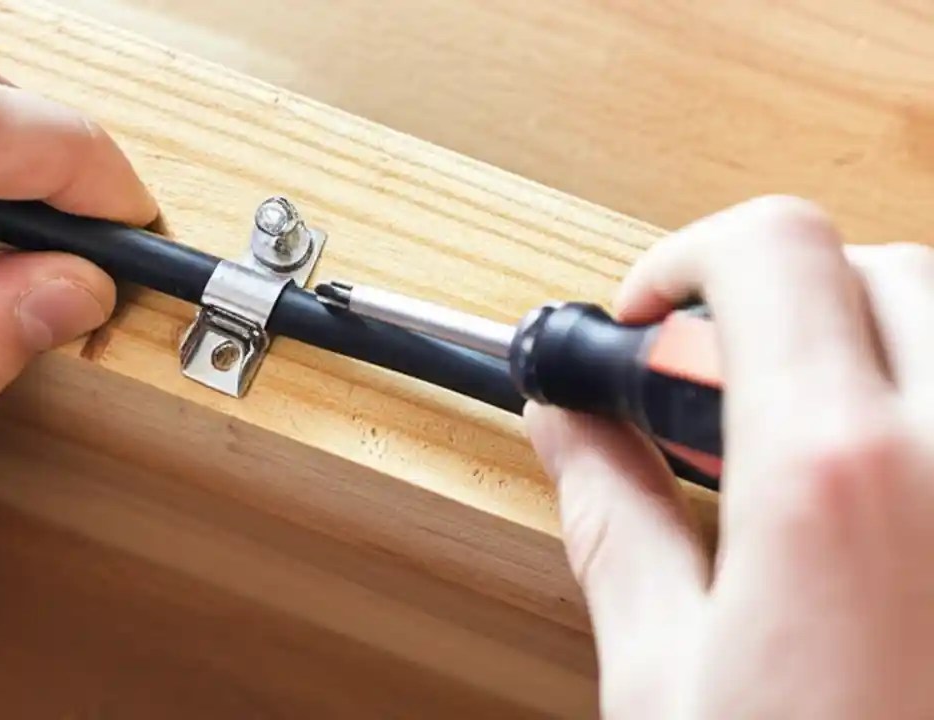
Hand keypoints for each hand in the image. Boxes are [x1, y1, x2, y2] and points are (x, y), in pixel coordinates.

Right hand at [526, 196, 933, 717]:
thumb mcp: (671, 680)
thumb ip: (616, 519)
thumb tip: (567, 428)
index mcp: (842, 481)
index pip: (772, 250)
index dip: (683, 262)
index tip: (645, 324)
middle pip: (879, 267)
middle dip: (777, 307)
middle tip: (716, 411)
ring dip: (872, 354)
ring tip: (806, 464)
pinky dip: (926, 427)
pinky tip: (892, 508)